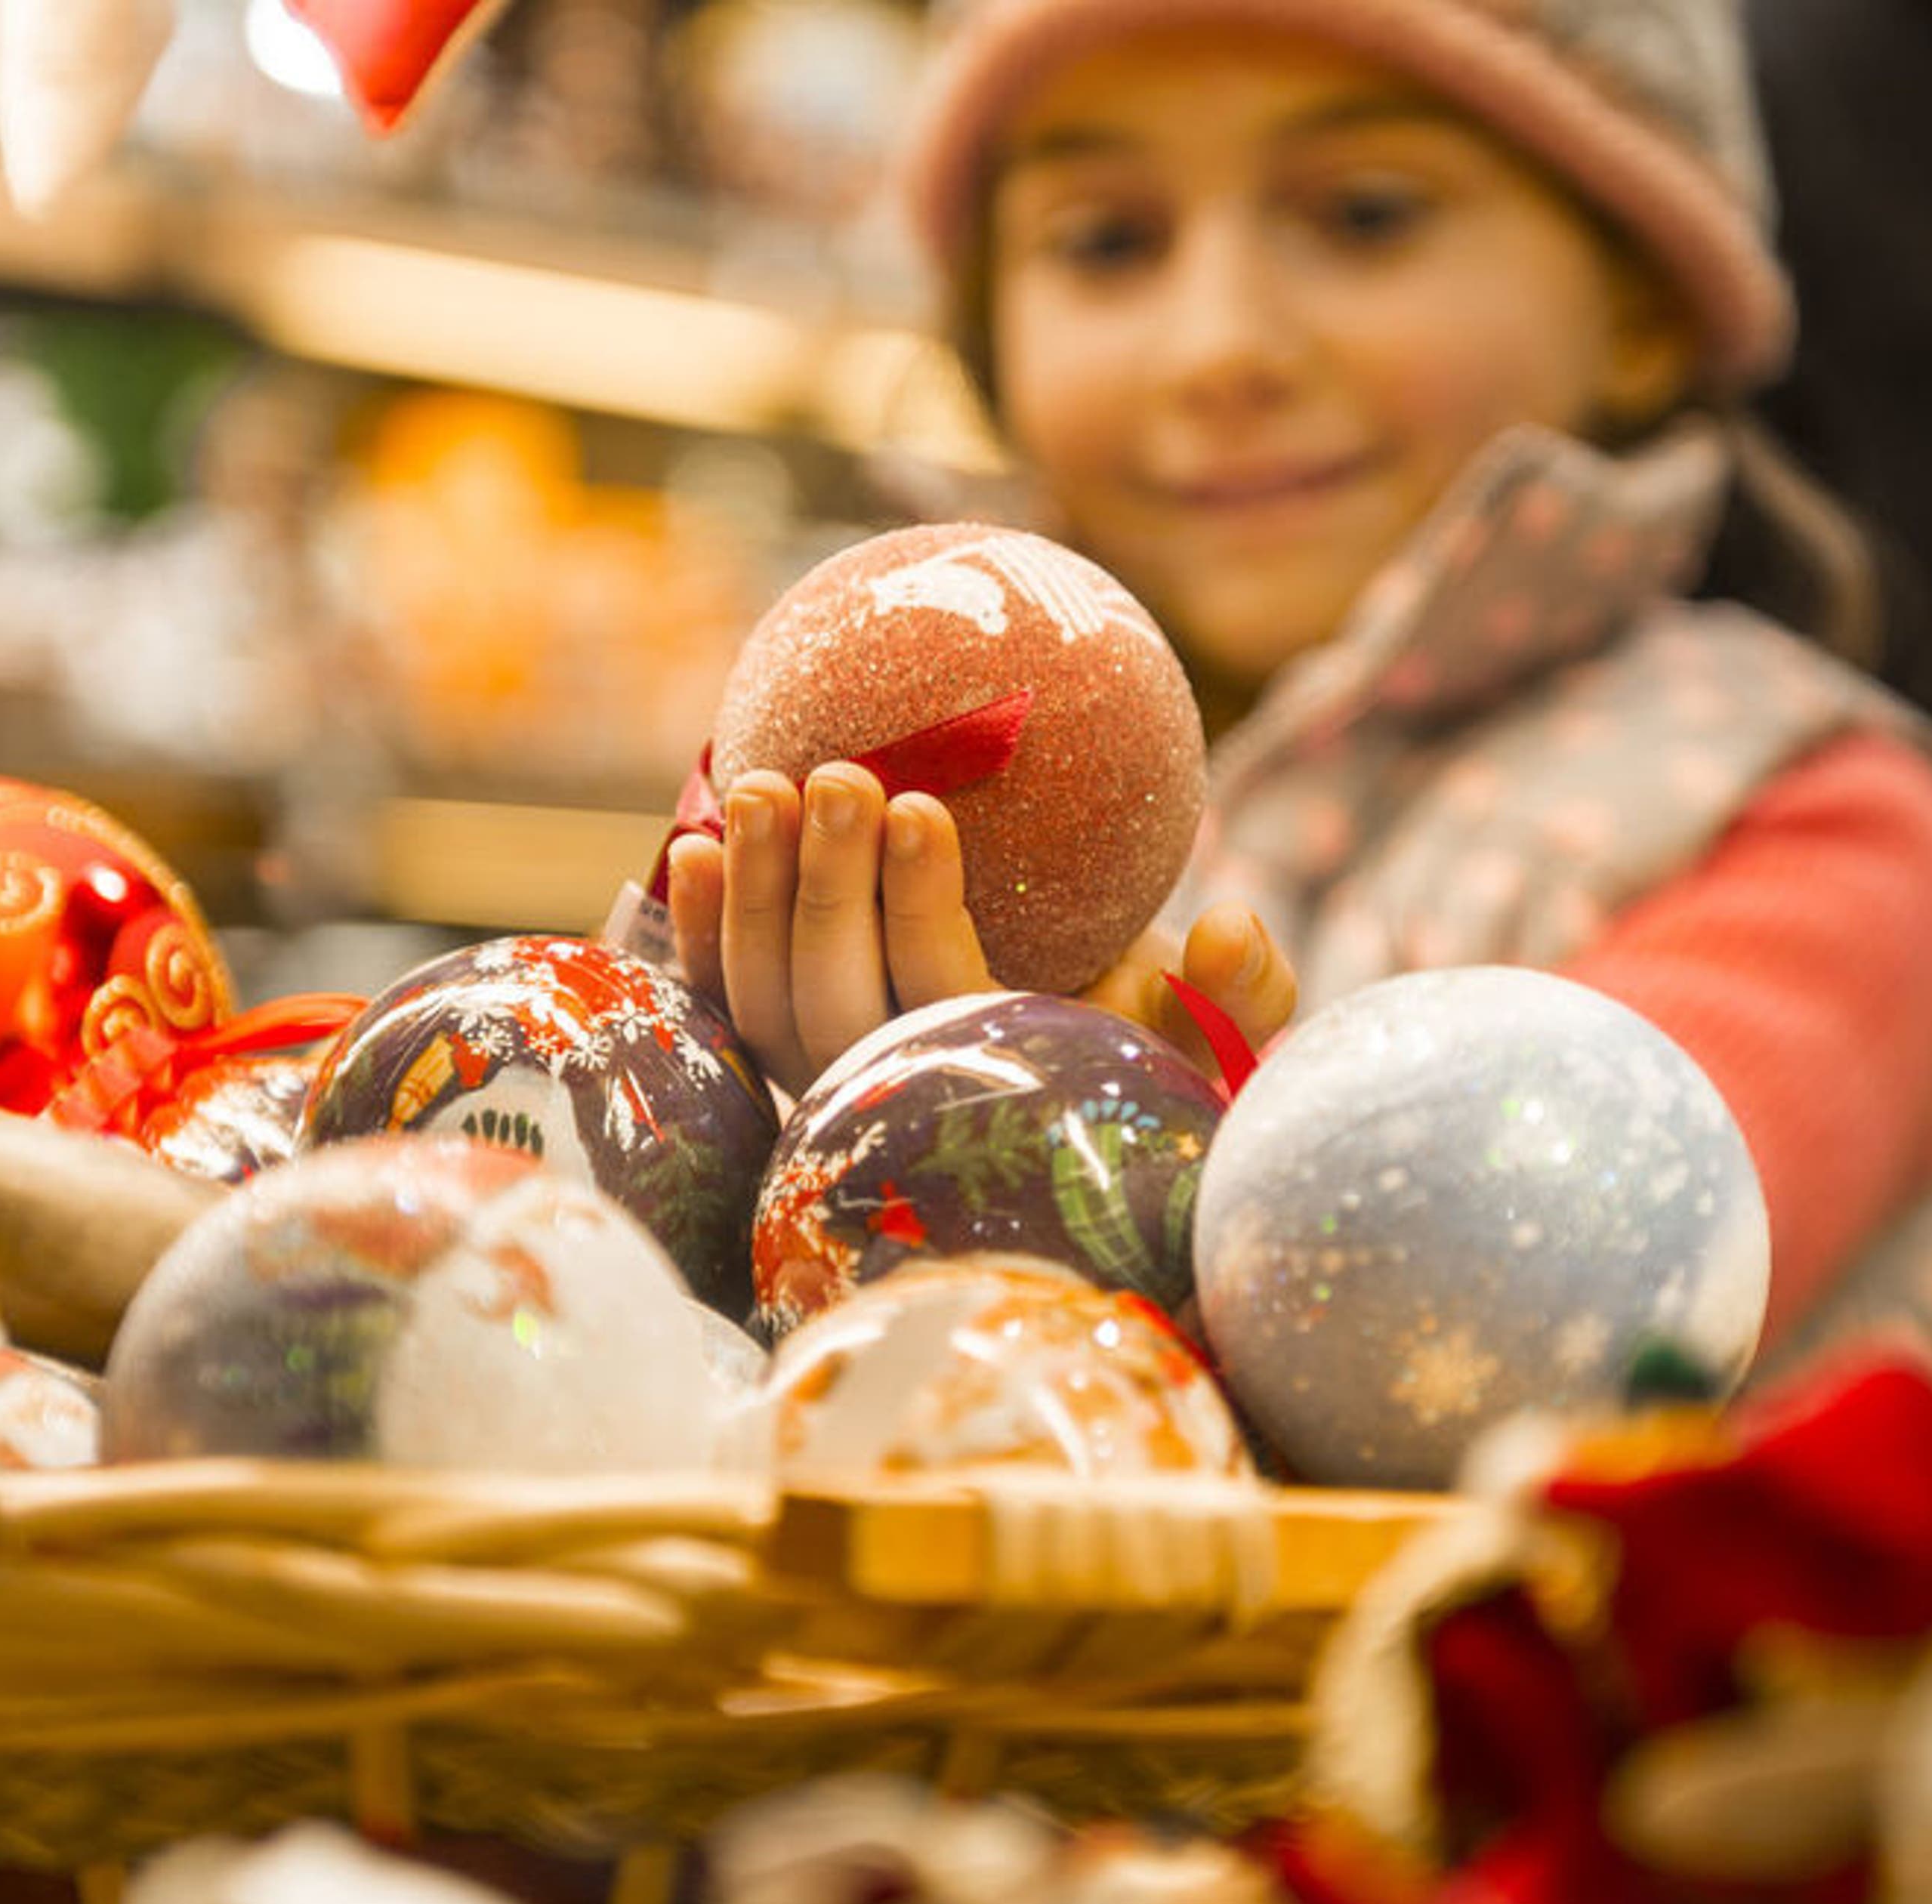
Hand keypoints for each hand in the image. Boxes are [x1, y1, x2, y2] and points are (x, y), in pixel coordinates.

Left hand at [667, 761, 1295, 1095]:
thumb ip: (1239, 994)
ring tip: (760, 784)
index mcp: (1003, 1083)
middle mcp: (900, 1099)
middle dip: (824, 892)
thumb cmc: (1153, 1044)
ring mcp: (832, 1080)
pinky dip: (699, 935)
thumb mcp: (1216, 1030)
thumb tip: (1229, 925)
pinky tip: (691, 846)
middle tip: (838, 776)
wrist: (1082, 1092)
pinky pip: (726, 1003)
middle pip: (833, 1006)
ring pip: (765, 1004)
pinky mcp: (791, 1052)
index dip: (919, 908)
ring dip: (753, 897)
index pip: (943, 998)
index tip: (919, 807)